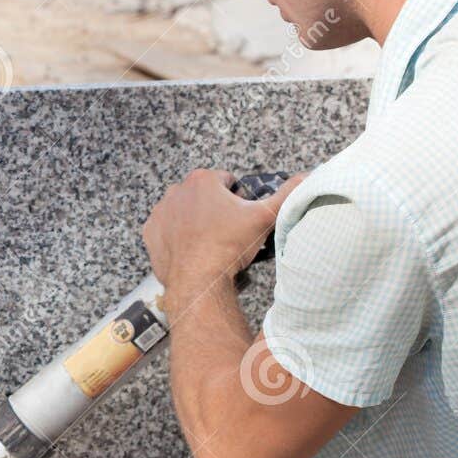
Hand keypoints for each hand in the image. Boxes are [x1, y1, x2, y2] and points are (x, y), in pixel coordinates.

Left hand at [141, 169, 306, 296]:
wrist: (198, 280)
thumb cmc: (229, 246)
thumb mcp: (265, 217)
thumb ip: (286, 194)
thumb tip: (306, 177)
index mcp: (203, 180)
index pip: (227, 180)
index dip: (238, 198)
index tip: (240, 216)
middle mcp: (177, 190)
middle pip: (204, 195)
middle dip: (215, 208)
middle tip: (227, 232)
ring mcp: (161, 211)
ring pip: (185, 211)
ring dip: (196, 221)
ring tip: (210, 242)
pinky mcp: (151, 232)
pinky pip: (167, 229)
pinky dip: (178, 236)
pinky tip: (191, 249)